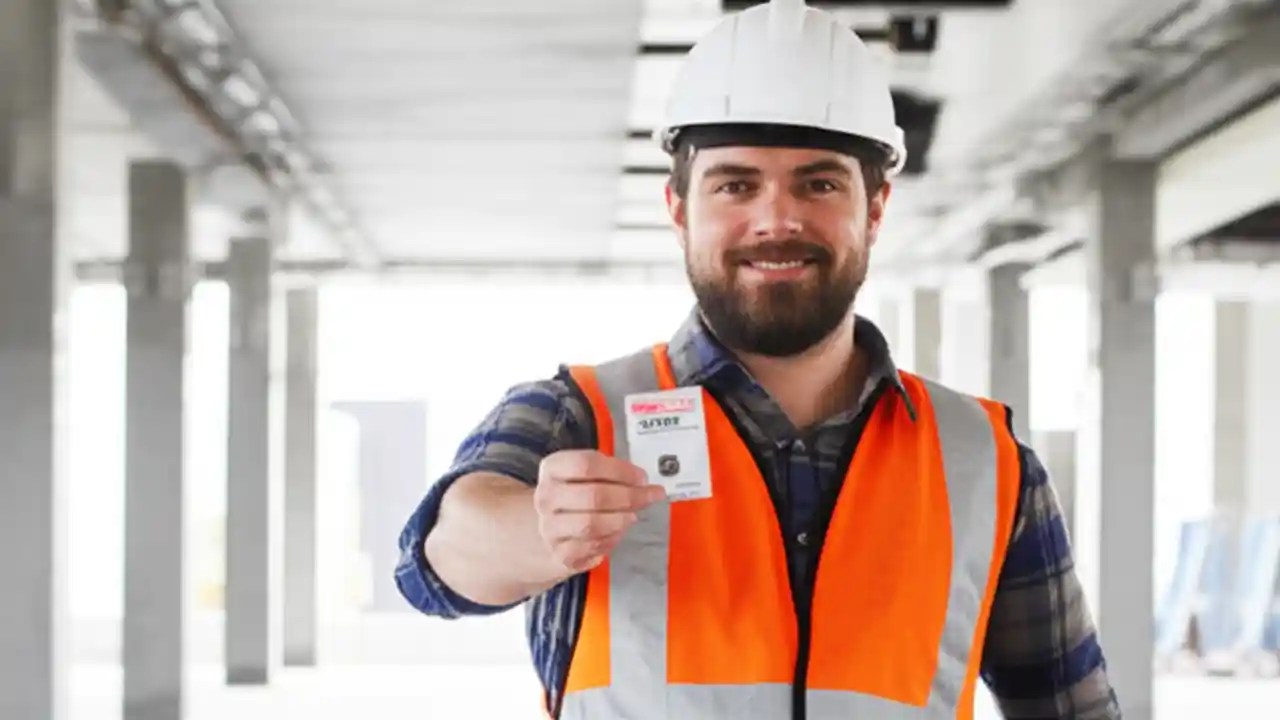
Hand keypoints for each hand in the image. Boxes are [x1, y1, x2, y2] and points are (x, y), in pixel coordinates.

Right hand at [534, 449, 666, 573]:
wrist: (549, 531)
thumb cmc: (574, 497)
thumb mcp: (586, 475)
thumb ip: (612, 473)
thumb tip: (641, 481)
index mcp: (553, 469)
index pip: (586, 465)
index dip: (620, 471)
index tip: (641, 477)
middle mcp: (547, 497)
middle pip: (593, 495)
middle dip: (629, 496)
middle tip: (649, 496)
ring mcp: (551, 527)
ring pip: (592, 524)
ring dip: (621, 519)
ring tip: (633, 515)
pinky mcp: (561, 553)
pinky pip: (593, 546)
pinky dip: (612, 538)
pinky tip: (618, 531)